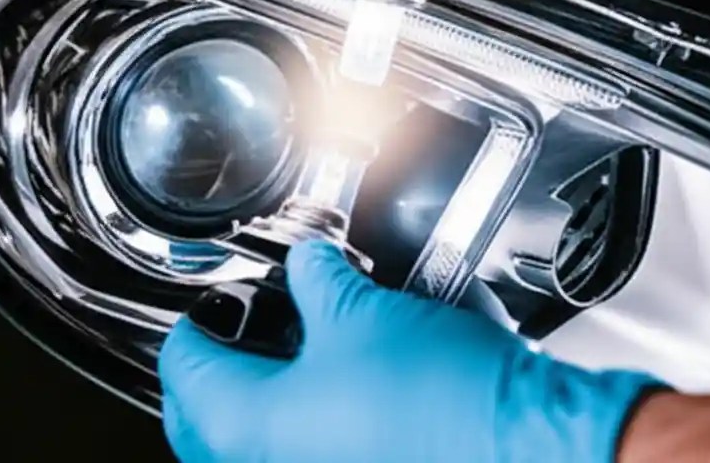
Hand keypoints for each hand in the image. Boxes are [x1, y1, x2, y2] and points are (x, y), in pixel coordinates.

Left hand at [159, 240, 661, 462]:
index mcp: (249, 425)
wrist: (523, 442)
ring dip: (254, 405)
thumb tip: (312, 266)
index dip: (192, 325)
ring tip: (279, 361)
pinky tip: (335, 392)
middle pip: (204, 425)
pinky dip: (303, 427)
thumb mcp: (361, 309)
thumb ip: (318, 278)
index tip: (202, 308)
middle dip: (207, 379)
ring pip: (251, 449)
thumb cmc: (441, 397)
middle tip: (223, 342)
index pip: (185, 370)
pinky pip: (304, 456)